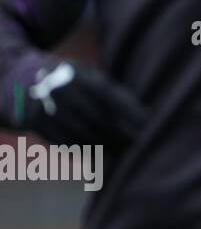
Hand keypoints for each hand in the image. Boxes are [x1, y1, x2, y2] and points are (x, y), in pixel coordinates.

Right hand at [11, 59, 148, 148]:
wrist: (25, 82)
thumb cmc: (71, 79)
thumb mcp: (88, 74)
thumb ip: (111, 90)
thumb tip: (142, 114)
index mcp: (79, 77)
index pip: (111, 98)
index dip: (131, 113)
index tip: (147, 125)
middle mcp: (62, 94)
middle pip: (99, 120)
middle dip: (121, 134)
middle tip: (138, 144)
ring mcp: (48, 111)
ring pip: (83, 135)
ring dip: (106, 147)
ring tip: (123, 152)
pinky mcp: (39, 126)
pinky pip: (66, 143)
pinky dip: (86, 151)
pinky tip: (100, 154)